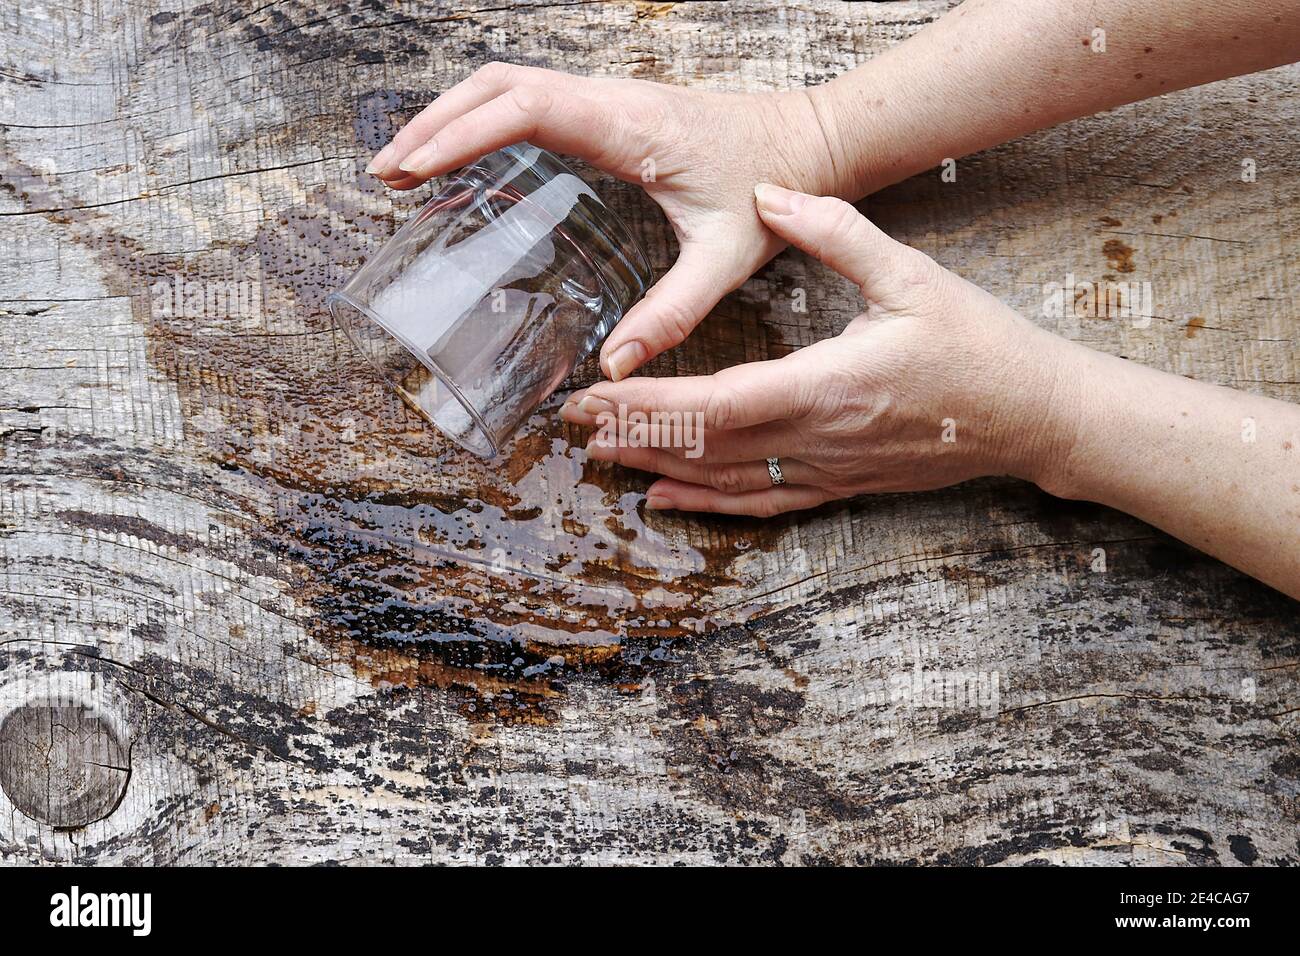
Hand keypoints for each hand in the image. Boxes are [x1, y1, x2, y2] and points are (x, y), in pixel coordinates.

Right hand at [366, 63, 840, 379]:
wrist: (807, 142)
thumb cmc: (770, 190)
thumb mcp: (725, 260)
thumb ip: (671, 312)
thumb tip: (613, 368)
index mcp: (630, 126)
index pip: (526, 108)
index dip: (462, 133)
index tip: (414, 167)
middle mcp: (611, 99)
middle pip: (499, 84)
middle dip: (435, 122)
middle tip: (387, 173)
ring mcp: (608, 98)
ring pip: (510, 82)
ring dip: (453, 114)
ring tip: (405, 163)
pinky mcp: (609, 109)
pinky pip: (532, 97)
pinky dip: (484, 117)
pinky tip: (464, 154)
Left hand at [559, 184, 1079, 515]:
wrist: (1031, 416)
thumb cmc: (977, 344)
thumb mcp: (910, 274)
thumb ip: (834, 231)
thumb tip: (769, 192)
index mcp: (830, 385)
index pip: (719, 403)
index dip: (653, 405)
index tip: (598, 395)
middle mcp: (820, 438)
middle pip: (707, 446)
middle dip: (634, 434)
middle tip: (571, 424)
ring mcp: (828, 470)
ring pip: (725, 479)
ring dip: (658, 468)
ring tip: (598, 456)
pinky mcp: (839, 485)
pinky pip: (762, 503)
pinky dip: (708, 503)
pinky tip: (664, 500)